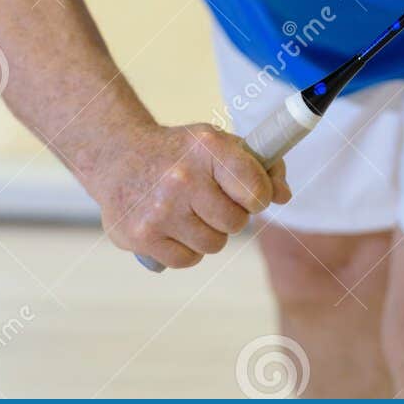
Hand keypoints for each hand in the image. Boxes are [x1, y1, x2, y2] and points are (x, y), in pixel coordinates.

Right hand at [92, 122, 290, 267]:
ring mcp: (160, 210)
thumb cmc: (179, 152)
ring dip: (208, 234)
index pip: (256, 190)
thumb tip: (284, 196)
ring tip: (190, 212)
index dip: (259, 196)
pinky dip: (186, 249)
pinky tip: (173, 227)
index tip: (250, 194)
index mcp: (208, 147)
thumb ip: (259, 166)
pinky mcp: (141, 237)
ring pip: (213, 245)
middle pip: (236, 222)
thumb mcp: (217, 144)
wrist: (118, 156)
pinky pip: (186, 260)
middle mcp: (183, 178)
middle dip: (231, 216)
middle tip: (212, 201)